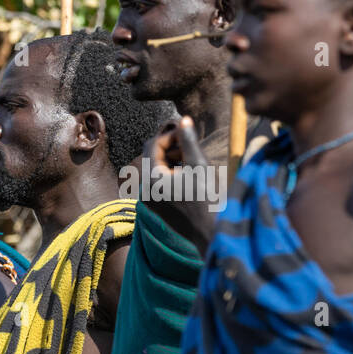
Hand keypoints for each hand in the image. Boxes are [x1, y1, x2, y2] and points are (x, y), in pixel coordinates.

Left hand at [143, 115, 215, 251]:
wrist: (208, 234)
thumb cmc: (206, 199)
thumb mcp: (198, 165)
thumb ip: (188, 140)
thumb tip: (183, 119)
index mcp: (152, 177)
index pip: (153, 144)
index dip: (170, 135)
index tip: (187, 134)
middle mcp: (144, 189)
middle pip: (153, 157)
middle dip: (171, 149)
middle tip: (192, 149)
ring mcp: (148, 200)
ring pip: (156, 170)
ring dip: (172, 162)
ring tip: (192, 165)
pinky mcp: (155, 208)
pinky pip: (159, 185)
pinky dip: (171, 177)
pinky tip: (189, 180)